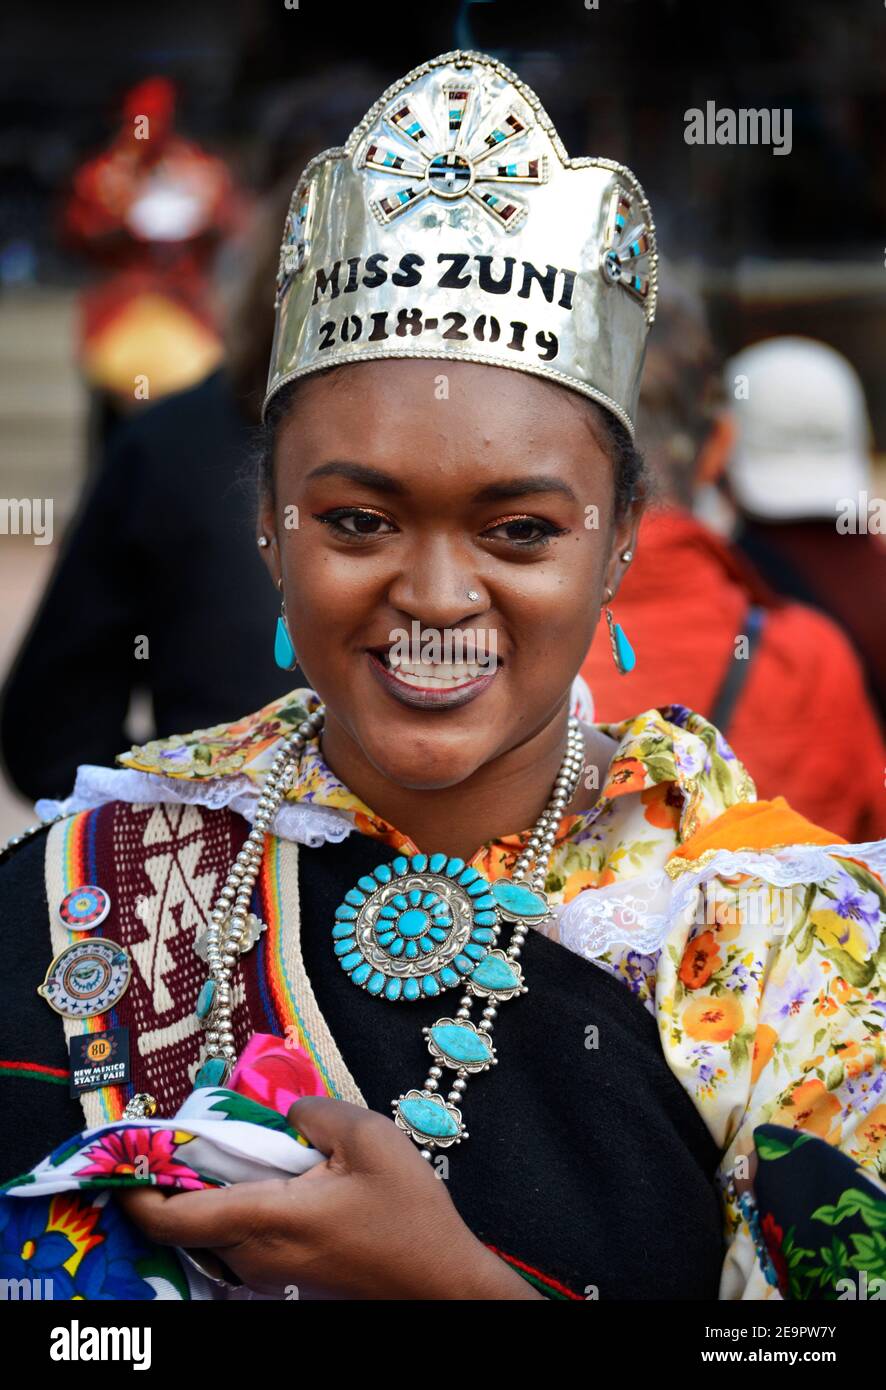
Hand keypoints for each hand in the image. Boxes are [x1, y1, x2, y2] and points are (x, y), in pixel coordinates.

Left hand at [117, 1097, 542, 1299]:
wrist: (440, 1284)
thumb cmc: (408, 1215)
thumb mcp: (369, 1138)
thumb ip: (314, 1111)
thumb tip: (284, 1109)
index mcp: (267, 1219)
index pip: (175, 1216)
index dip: (138, 1192)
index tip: (126, 1158)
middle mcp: (255, 1255)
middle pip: (189, 1222)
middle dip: (176, 1179)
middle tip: (185, 1134)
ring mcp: (270, 1273)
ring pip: (215, 1230)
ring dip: (209, 1192)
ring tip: (231, 1147)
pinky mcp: (288, 1278)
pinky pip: (241, 1240)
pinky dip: (235, 1207)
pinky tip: (269, 1177)